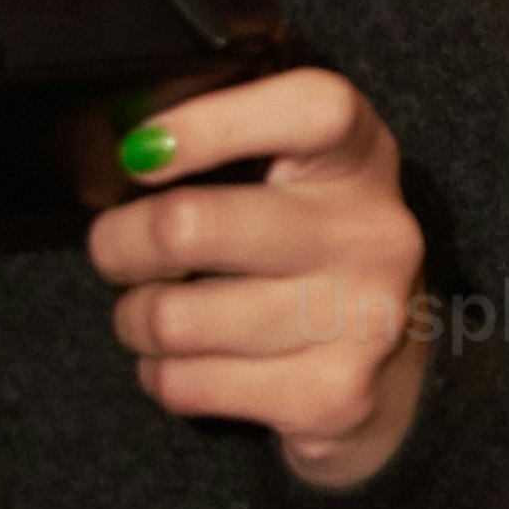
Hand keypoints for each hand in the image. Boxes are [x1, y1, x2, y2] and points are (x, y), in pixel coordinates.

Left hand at [86, 59, 432, 492]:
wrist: (390, 360)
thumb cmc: (308, 246)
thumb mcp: (295, 174)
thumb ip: (227, 147)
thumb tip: (131, 152)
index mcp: (360, 157)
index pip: (311, 111)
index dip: (213, 123)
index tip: (139, 152)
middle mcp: (373, 234)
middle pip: (191, 227)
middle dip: (119, 244)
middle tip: (118, 249)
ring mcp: (360, 320)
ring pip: (173, 319)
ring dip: (138, 320)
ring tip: (159, 313)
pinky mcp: (333, 397)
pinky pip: (186, 384)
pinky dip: (162, 374)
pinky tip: (192, 361)